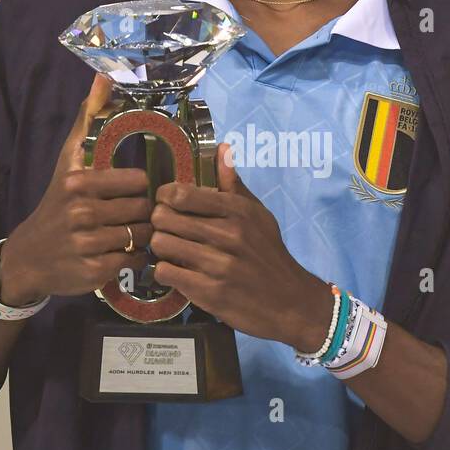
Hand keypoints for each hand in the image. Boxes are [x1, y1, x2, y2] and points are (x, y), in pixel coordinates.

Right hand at [0, 74, 154, 304]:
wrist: (29, 258)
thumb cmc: (56, 204)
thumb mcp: (67, 162)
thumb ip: (89, 120)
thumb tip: (103, 76)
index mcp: (78, 183)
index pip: (138, 181)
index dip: (140, 188)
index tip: (133, 192)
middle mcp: (82, 213)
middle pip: (143, 210)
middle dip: (142, 213)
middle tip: (131, 216)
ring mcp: (88, 245)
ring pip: (143, 236)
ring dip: (141, 236)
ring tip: (128, 233)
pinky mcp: (95, 272)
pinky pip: (135, 261)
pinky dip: (133, 258)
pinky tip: (120, 253)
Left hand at [149, 144, 334, 347]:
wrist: (290, 301)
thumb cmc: (269, 254)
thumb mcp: (258, 215)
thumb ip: (234, 184)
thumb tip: (222, 148)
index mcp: (237, 211)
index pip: (181, 194)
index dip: (164, 197)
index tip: (167, 204)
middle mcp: (228, 234)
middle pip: (164, 218)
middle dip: (159, 223)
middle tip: (167, 230)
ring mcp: (218, 264)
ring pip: (161, 244)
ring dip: (160, 248)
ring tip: (171, 251)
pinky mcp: (209, 292)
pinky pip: (166, 272)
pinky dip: (165, 272)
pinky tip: (177, 271)